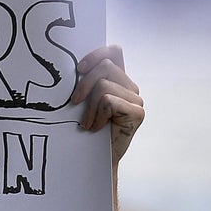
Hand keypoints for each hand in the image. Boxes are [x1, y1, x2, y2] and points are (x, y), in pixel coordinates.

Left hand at [71, 44, 142, 168]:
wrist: (95, 159)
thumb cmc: (87, 129)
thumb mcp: (83, 101)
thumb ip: (85, 82)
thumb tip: (73, 69)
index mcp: (117, 79)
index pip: (114, 51)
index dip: (97, 53)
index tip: (79, 69)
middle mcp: (129, 86)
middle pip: (105, 66)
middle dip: (83, 84)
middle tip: (74, 102)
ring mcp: (136, 99)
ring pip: (104, 86)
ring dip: (89, 107)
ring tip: (87, 123)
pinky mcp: (137, 112)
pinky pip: (109, 102)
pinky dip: (97, 116)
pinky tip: (96, 128)